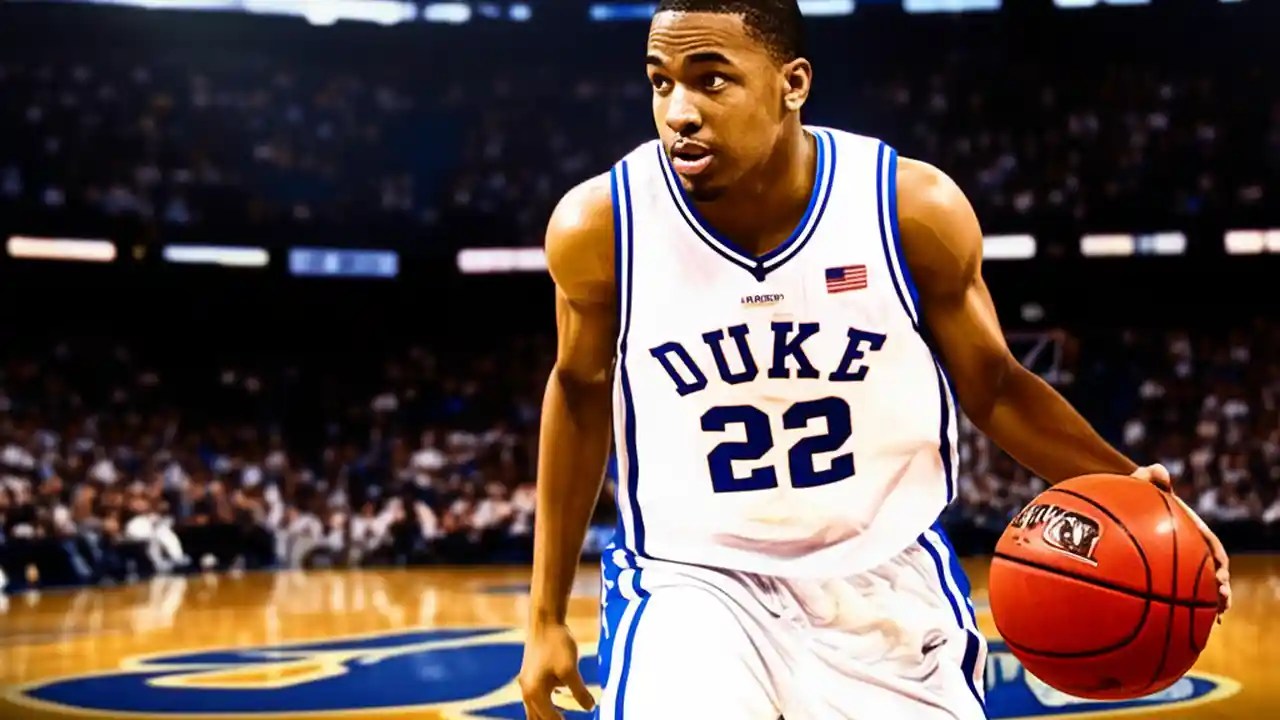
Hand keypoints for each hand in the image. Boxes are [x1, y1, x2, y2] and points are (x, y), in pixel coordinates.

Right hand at [518, 622, 594, 719]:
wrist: (545, 621)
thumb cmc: (556, 643)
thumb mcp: (570, 669)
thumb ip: (579, 691)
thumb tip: (590, 708)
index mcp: (535, 693)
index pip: (551, 719)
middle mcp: (527, 691)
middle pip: (538, 719)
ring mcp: (527, 683)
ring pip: (534, 711)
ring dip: (547, 718)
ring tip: (561, 719)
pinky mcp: (531, 676)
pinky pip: (536, 700)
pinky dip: (545, 708)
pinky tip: (557, 706)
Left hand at [1131, 463, 1231, 619]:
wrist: (1111, 505)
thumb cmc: (1128, 494)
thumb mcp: (1138, 484)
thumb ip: (1148, 477)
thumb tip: (1158, 470)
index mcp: (1190, 530)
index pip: (1211, 547)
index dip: (1219, 562)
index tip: (1222, 575)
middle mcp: (1186, 549)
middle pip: (1209, 573)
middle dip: (1220, 590)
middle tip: (1222, 605)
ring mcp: (1172, 563)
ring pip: (1193, 588)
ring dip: (1204, 605)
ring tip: (1210, 623)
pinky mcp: (1156, 575)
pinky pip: (1169, 595)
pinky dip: (1175, 610)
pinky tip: (1172, 628)